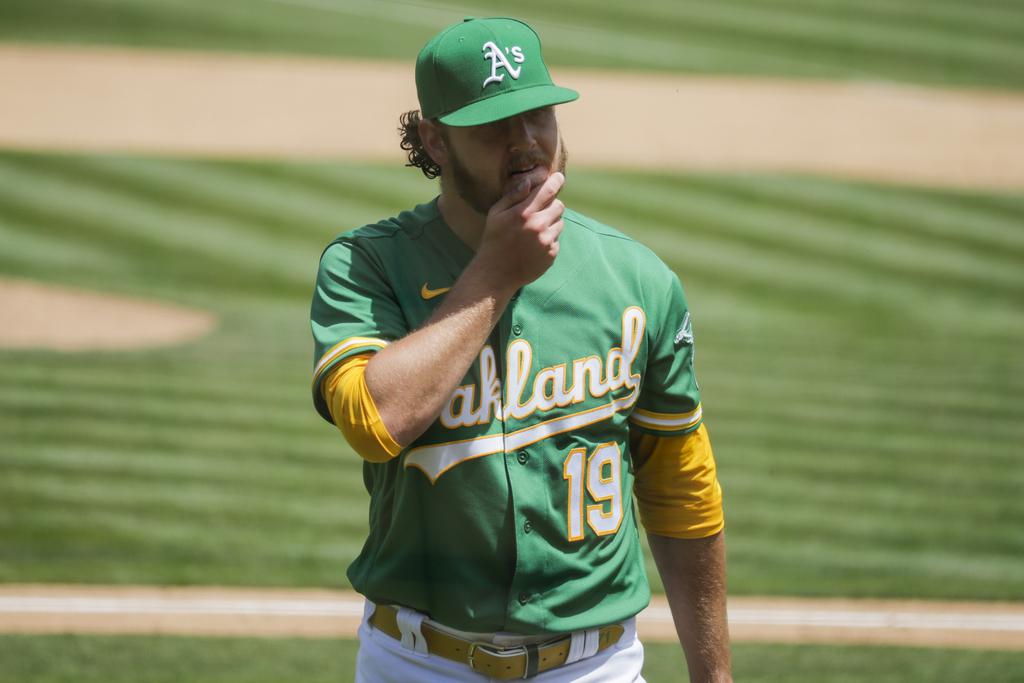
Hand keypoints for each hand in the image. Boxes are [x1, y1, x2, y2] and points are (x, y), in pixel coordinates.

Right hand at [475, 171, 564, 289]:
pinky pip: (557, 239)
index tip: (558, 177)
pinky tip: (533, 245)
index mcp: (524, 212)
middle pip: (559, 205)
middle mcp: (538, 226)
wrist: (496, 273)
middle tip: (538, 212)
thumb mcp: (496, 214)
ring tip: (533, 232)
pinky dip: (549, 240)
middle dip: (551, 205)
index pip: (548, 189)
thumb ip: (513, 195)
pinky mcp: (551, 254)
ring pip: (560, 222)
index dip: (556, 181)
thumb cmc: (494, 240)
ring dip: (550, 223)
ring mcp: (546, 241)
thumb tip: (530, 180)